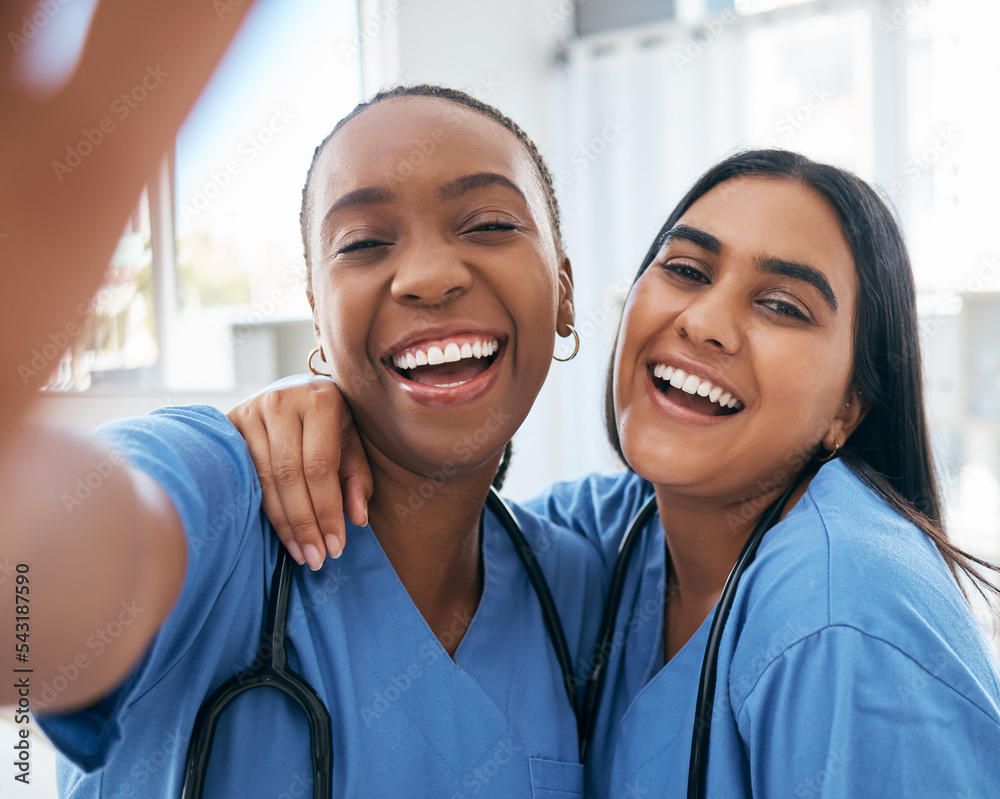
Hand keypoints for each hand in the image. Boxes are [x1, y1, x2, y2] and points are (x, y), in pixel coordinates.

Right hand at [228, 375, 372, 569]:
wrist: (295, 389)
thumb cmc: (332, 421)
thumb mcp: (353, 442)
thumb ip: (358, 478)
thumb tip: (357, 519)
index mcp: (320, 400)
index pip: (320, 466)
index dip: (327, 510)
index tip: (336, 546)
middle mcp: (281, 401)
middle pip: (288, 476)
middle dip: (304, 524)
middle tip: (316, 558)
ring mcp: (250, 410)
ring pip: (263, 478)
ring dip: (282, 523)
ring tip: (300, 553)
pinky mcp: (228, 422)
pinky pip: (243, 474)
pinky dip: (259, 507)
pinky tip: (273, 532)